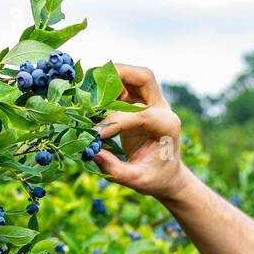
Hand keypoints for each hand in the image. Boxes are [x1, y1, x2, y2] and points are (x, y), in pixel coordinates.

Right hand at [93, 64, 192, 203]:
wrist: (167, 175)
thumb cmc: (155, 178)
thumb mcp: (138, 180)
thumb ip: (116, 170)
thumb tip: (93, 152)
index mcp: (167, 125)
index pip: (140, 114)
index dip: (115, 121)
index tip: (95, 134)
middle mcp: (162, 109)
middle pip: (144, 77)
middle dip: (119, 74)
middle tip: (92, 84)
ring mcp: (151, 103)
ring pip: (133, 76)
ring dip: (110, 77)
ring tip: (87, 90)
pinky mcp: (138, 103)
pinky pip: (123, 86)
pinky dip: (106, 86)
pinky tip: (90, 97)